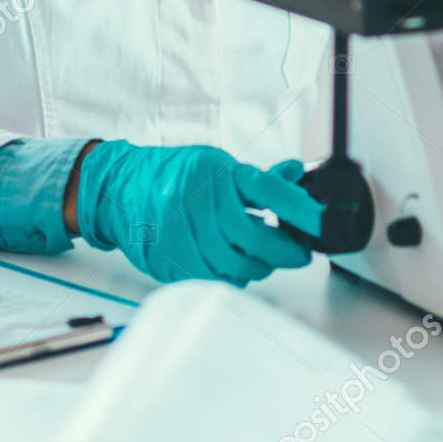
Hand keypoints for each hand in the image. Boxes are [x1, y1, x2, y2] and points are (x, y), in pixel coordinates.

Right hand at [72, 140, 323, 285]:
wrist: (120, 187)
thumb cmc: (175, 174)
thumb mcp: (217, 164)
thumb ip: (257, 178)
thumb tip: (296, 175)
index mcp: (216, 171)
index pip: (269, 191)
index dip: (300, 209)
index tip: (321, 224)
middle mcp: (197, 199)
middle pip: (254, 239)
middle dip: (283, 251)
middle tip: (298, 253)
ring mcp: (179, 231)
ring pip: (233, 265)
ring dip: (257, 267)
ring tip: (263, 260)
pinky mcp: (167, 257)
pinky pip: (210, 278)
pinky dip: (229, 276)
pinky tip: (234, 266)